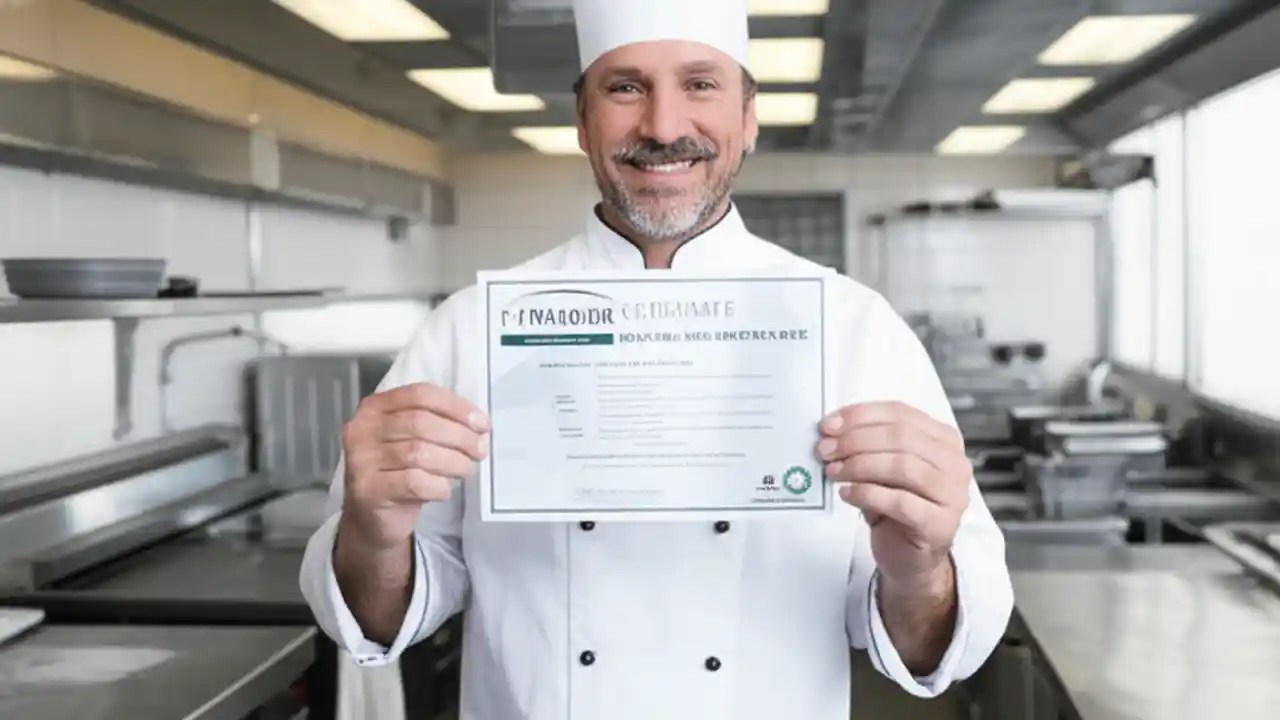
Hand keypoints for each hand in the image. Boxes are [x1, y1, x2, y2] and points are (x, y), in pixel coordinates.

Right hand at [339, 383, 489, 551]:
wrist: (371, 517)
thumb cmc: (398, 472)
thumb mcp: (412, 440)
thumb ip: (438, 424)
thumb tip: (479, 425)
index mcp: (375, 407)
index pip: (420, 394)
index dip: (456, 407)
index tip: (482, 424)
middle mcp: (362, 429)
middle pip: (421, 422)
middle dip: (460, 436)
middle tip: (479, 450)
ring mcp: (361, 460)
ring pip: (419, 453)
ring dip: (453, 462)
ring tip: (465, 470)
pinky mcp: (368, 490)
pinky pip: (414, 482)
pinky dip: (438, 486)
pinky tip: (443, 490)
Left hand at [816, 402, 970, 587]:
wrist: (910, 557)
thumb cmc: (896, 508)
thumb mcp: (882, 467)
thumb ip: (867, 445)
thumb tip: (831, 432)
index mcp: (943, 439)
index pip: (900, 413)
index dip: (860, 416)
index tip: (828, 425)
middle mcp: (955, 463)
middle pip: (900, 437)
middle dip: (855, 441)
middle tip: (825, 450)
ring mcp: (952, 495)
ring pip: (901, 466)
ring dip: (859, 465)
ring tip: (833, 472)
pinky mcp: (940, 524)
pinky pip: (900, 501)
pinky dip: (867, 493)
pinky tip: (847, 493)